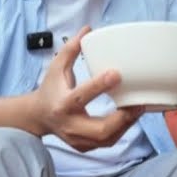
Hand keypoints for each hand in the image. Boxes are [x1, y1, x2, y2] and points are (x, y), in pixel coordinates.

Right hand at [34, 27, 142, 151]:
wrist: (37, 117)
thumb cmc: (50, 89)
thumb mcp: (56, 68)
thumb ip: (71, 50)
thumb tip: (88, 29)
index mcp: (62, 104)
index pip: (81, 96)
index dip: (99, 86)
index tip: (117, 74)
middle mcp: (70, 124)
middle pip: (101, 128)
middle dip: (123, 117)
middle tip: (139, 102)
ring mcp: (78, 139)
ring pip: (108, 139)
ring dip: (127, 124)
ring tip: (139, 108)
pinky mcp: (85, 147)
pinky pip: (108, 142)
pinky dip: (122, 130)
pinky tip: (131, 118)